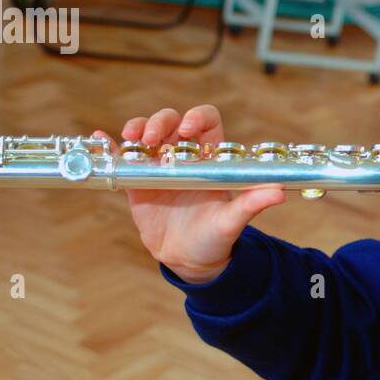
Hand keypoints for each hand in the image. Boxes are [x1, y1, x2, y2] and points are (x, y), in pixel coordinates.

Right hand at [96, 104, 285, 283]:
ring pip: (145, 134)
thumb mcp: (232, 222)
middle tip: (151, 139)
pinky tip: (100, 138)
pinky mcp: (137, 181)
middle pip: (170, 122)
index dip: (196, 119)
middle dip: (159, 122)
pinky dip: (110, 146)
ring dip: (136, 128)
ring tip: (131, 140)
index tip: (186, 132)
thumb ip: (251, 205)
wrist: (189, 260)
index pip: (206, 123)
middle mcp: (183, 157)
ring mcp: (158, 166)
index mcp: (209, 159)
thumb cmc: (216, 238)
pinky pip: (122, 158)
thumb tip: (279, 193)